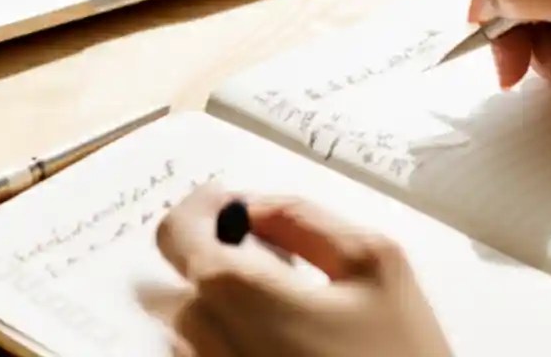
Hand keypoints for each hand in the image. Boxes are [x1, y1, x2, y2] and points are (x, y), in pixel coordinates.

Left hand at [153, 185, 450, 356]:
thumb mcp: (375, 264)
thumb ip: (304, 218)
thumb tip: (254, 207)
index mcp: (234, 293)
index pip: (175, 233)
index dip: (204, 211)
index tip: (237, 210)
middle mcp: (205, 342)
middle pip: (188, 284)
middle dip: (226, 265)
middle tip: (284, 270)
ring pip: (196, 331)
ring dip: (231, 312)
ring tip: (294, 322)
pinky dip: (237, 348)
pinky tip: (290, 352)